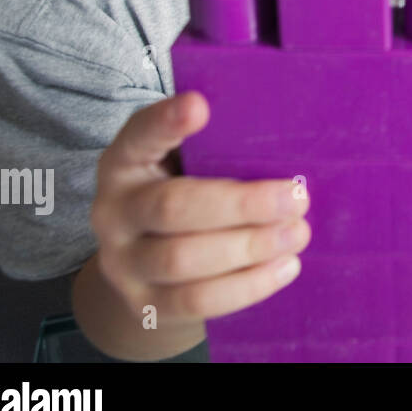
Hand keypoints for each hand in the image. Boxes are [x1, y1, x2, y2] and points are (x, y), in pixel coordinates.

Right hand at [89, 92, 311, 330]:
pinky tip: (286, 266)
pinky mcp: (144, 305)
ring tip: (298, 233)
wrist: (150, 266)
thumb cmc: (188, 193)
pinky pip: (196, 301)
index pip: (139, 136)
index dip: (165, 122)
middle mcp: (113, 210)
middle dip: (241, 205)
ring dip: (250, 247)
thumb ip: (219, 148)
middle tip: (297, 197)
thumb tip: (290, 137)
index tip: (199, 105)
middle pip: (171, 208)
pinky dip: (247, 286)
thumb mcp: (190, 163)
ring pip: (182, 260)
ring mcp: (122, 262)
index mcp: (126, 161)